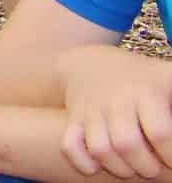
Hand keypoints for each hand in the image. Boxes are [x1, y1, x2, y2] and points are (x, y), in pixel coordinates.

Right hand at [61, 46, 171, 179]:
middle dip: (147, 166)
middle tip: (157, 169)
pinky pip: (71, 146)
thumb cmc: (146, 79)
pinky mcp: (74, 121)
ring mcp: (92, 111)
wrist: (91, 64)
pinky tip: (98, 166)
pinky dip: (83, 162)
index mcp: (146, 92)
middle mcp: (117, 101)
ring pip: (101, 149)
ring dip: (120, 168)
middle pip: (128, 144)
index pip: (161, 131)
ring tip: (135, 168)